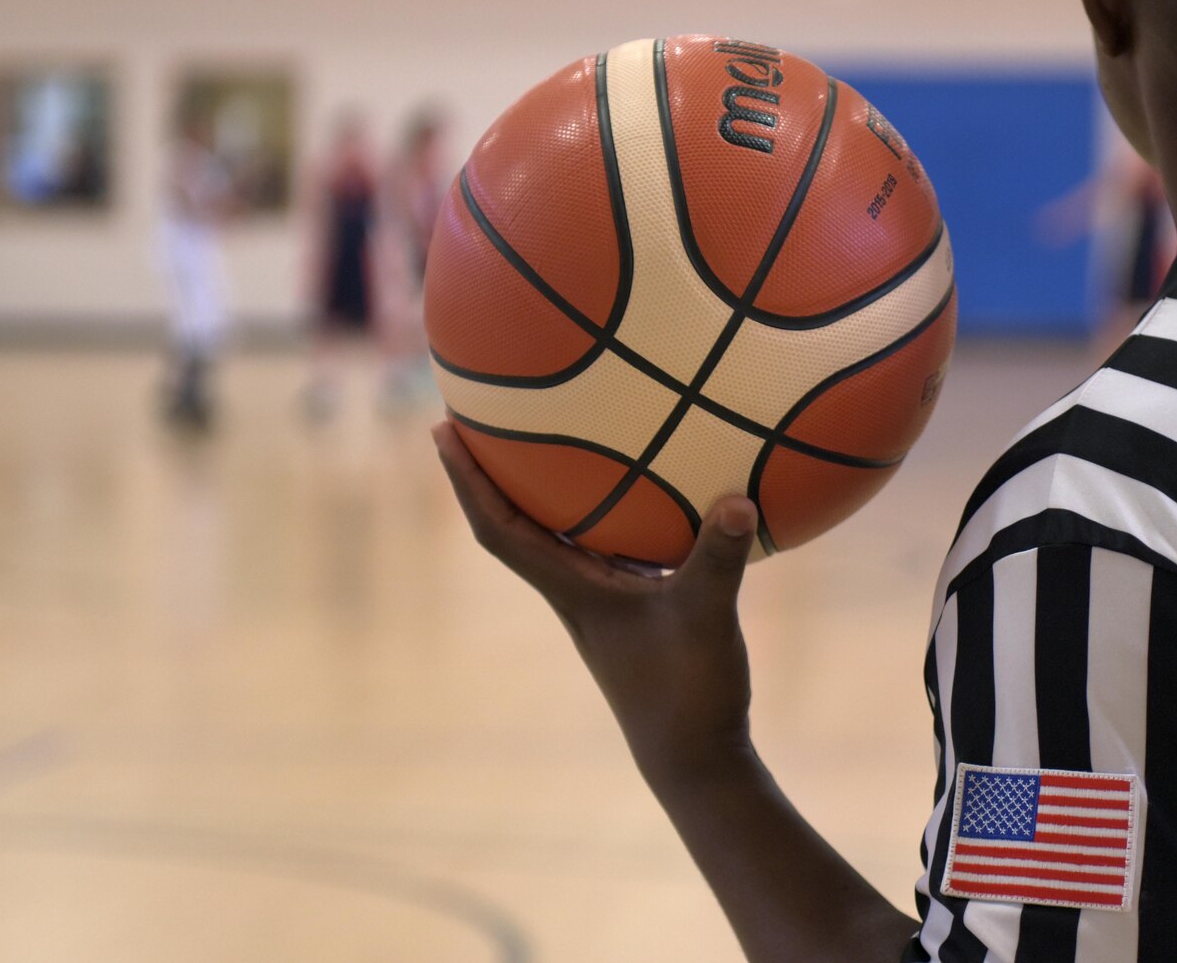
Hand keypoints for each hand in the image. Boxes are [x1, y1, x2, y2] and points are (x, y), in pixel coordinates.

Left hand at [432, 420, 757, 790]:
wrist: (694, 760)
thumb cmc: (687, 693)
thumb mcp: (705, 618)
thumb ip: (716, 560)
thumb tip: (735, 499)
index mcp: (571, 591)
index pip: (498, 529)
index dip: (465, 480)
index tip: (441, 430)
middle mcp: (574, 593)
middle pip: (512, 524)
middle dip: (487, 472)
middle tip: (476, 417)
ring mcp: (600, 604)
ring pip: (554, 537)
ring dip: (536, 492)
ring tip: (540, 442)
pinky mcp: (630, 611)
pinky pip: (602, 547)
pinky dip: (601, 513)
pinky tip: (638, 491)